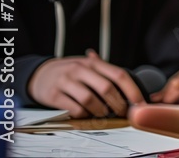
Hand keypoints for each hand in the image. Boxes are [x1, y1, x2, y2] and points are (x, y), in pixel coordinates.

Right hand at [28, 51, 145, 117]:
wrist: (39, 74)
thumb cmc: (69, 72)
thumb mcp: (87, 65)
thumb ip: (106, 73)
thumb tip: (132, 86)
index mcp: (92, 63)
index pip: (118, 74)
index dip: (132, 89)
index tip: (139, 102)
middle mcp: (80, 70)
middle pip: (106, 88)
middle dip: (118, 104)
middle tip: (122, 112)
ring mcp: (66, 82)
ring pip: (90, 100)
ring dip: (101, 111)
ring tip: (104, 115)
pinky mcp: (54, 95)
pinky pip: (74, 109)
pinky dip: (84, 115)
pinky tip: (87, 115)